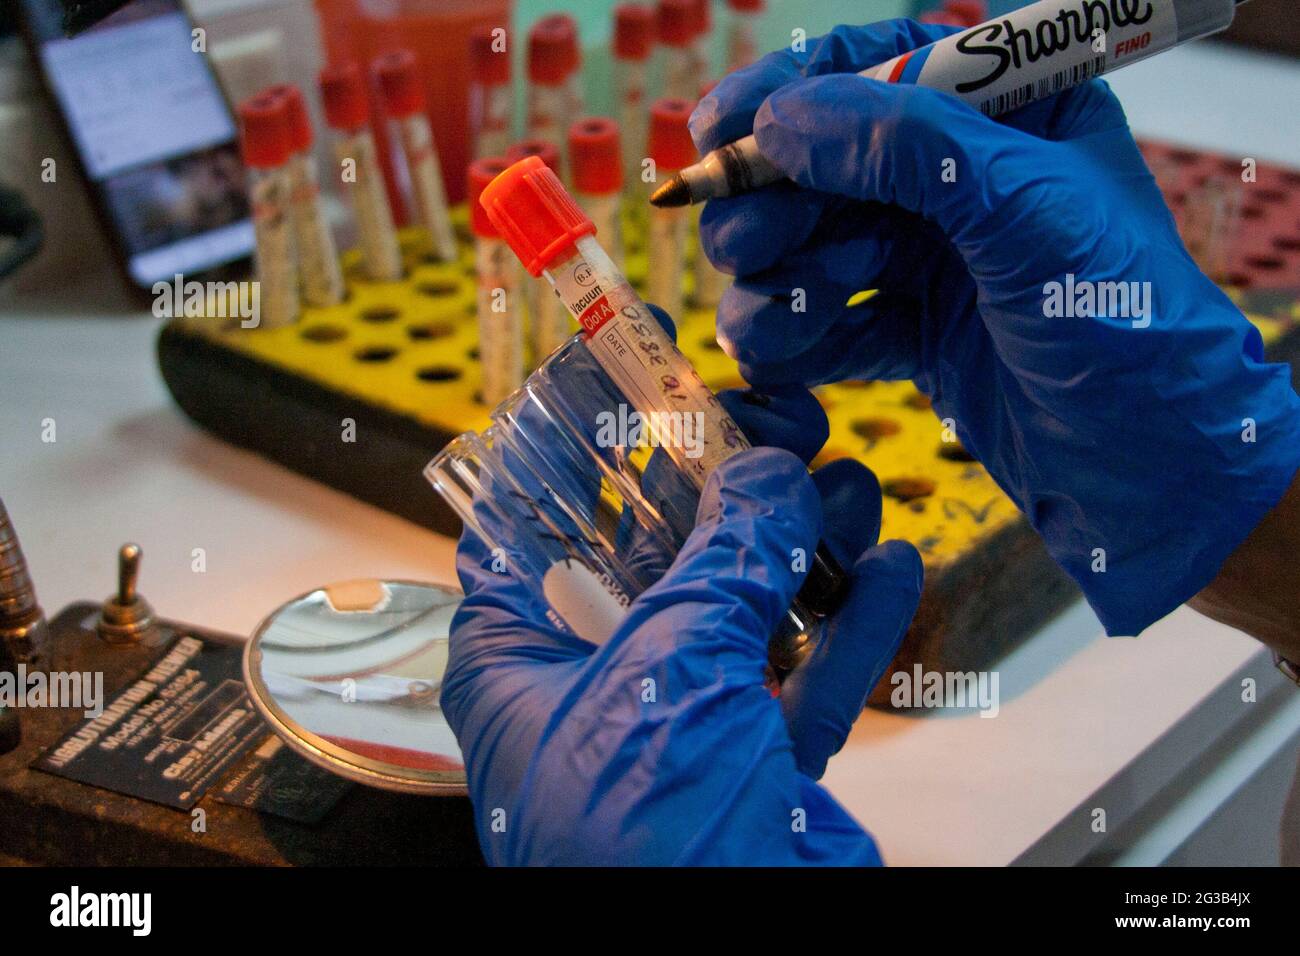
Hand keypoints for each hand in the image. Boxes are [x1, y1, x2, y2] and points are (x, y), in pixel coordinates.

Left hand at [441, 365, 922, 864]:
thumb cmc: (641, 852)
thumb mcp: (670, 678)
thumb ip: (719, 565)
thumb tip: (764, 476)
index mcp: (525, 660)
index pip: (532, 514)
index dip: (575, 428)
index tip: (623, 355)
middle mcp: (596, 684)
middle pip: (655, 546)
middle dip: (721, 478)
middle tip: (776, 415)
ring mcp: (682, 723)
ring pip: (744, 603)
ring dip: (803, 542)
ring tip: (850, 482)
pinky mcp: (759, 764)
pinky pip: (810, 675)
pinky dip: (852, 622)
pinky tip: (891, 566)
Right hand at [691, 18, 1299, 634]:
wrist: (1153, 468)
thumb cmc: (1125, 321)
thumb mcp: (1025, 209)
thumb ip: (905, 146)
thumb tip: (780, 120)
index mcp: (1013, 113)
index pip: (880, 68)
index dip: (789, 92)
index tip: (717, 131)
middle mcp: (964, 178)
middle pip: (826, 161)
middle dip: (773, 204)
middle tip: (743, 244)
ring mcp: (935, 258)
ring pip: (813, 245)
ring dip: (777, 282)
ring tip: (774, 320)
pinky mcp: (914, 333)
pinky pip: (828, 320)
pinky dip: (796, 339)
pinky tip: (781, 359)